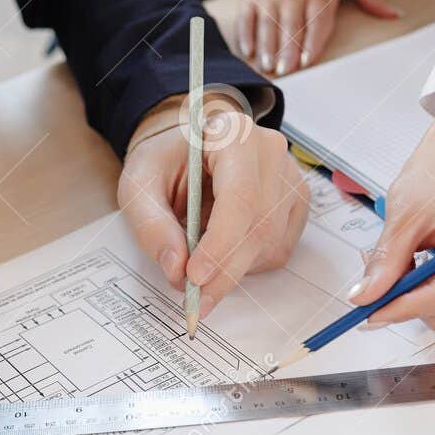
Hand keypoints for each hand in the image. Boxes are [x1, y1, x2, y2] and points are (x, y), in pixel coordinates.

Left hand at [119, 102, 309, 317]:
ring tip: (199, 262)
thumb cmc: (164, 164)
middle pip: (259, 225)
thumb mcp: (139, 187)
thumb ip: (151, 225)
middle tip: (194, 300)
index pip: (239, 196)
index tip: (195, 276)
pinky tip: (222, 252)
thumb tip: (176, 268)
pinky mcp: (294, 204)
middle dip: (224, 271)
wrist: (186, 155)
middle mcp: (269, 153)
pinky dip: (247, 264)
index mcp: (232, 134)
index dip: (220, 243)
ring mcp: (288, 178)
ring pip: (270, 244)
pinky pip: (277, 250)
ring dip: (233, 269)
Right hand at [236, 0, 398, 75]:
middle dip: (287, 52)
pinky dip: (246, 35)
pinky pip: (247, 17)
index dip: (311, 43)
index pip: (316, 22)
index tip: (307, 61)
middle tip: (286, 72)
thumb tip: (394, 14)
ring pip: (268, 25)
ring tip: (268, 65)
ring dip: (267, 48)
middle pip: (291, 27)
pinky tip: (249, 50)